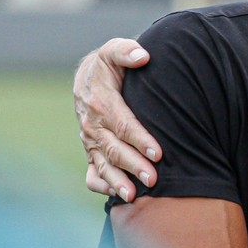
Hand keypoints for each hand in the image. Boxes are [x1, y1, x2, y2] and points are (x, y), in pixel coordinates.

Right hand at [74, 38, 161, 201]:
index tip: (158, 152)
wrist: (89, 78)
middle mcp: (92, 125)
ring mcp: (90, 141)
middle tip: (154, 179)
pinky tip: (117, 195)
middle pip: (114, 149)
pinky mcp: (90, 151)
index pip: (123, 124)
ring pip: (103, 165)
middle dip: (134, 165)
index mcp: (101, 102)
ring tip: (133, 196)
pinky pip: (92, 174)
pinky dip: (102, 185)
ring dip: (118, 181)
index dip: (140, 139)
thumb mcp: (115, 51)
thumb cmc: (109, 65)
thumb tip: (143, 55)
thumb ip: (126, 51)